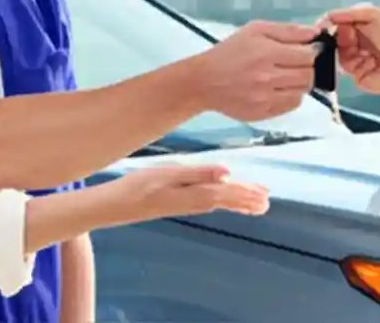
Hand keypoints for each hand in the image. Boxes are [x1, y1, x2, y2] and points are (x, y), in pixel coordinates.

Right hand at [106, 165, 268, 222]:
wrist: (113, 206)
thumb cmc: (136, 186)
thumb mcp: (167, 174)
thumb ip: (199, 173)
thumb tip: (228, 174)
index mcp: (194, 195)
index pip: (228, 194)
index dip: (247, 193)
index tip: (265, 195)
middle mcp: (194, 203)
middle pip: (226, 201)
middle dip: (247, 199)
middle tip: (267, 200)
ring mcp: (185, 206)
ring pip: (219, 203)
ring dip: (237, 202)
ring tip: (254, 203)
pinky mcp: (177, 204)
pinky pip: (209, 203)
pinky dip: (222, 202)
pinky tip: (224, 200)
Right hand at [190, 20, 319, 120]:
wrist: (204, 81)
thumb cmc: (230, 52)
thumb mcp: (255, 30)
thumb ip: (288, 30)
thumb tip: (315, 33)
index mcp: (266, 53)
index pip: (307, 56)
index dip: (311, 52)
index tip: (305, 51)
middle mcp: (267, 77)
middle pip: (308, 75)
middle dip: (306, 68)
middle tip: (294, 63)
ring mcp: (265, 98)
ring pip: (302, 92)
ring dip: (299, 83)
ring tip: (285, 75)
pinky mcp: (263, 113)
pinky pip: (291, 105)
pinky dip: (290, 96)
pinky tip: (278, 87)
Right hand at [321, 5, 379, 106]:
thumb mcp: (376, 16)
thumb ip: (351, 13)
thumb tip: (328, 16)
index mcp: (363, 28)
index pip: (338, 24)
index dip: (329, 24)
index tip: (322, 26)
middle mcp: (359, 44)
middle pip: (334, 40)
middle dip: (339, 38)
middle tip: (351, 38)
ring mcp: (359, 61)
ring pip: (338, 55)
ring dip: (350, 51)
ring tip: (367, 52)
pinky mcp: (360, 77)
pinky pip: (347, 70)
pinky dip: (358, 64)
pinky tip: (373, 63)